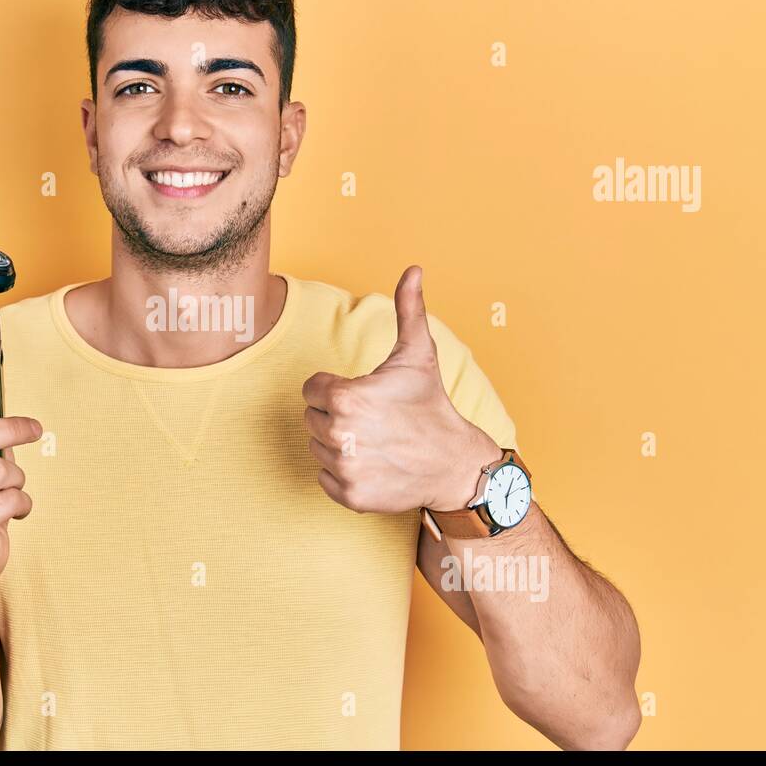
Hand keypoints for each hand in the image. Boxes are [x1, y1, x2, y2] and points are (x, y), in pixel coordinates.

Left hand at [302, 265, 502, 513]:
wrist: (454, 464)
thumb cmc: (431, 406)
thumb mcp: (418, 355)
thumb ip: (408, 310)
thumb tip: (413, 269)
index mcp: (346, 398)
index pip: (311, 390)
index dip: (335, 389)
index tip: (363, 395)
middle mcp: (340, 435)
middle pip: (312, 418)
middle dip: (336, 416)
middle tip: (372, 419)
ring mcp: (344, 469)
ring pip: (317, 447)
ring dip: (339, 443)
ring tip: (373, 440)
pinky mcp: (349, 496)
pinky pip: (324, 477)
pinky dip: (343, 472)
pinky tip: (371, 463)